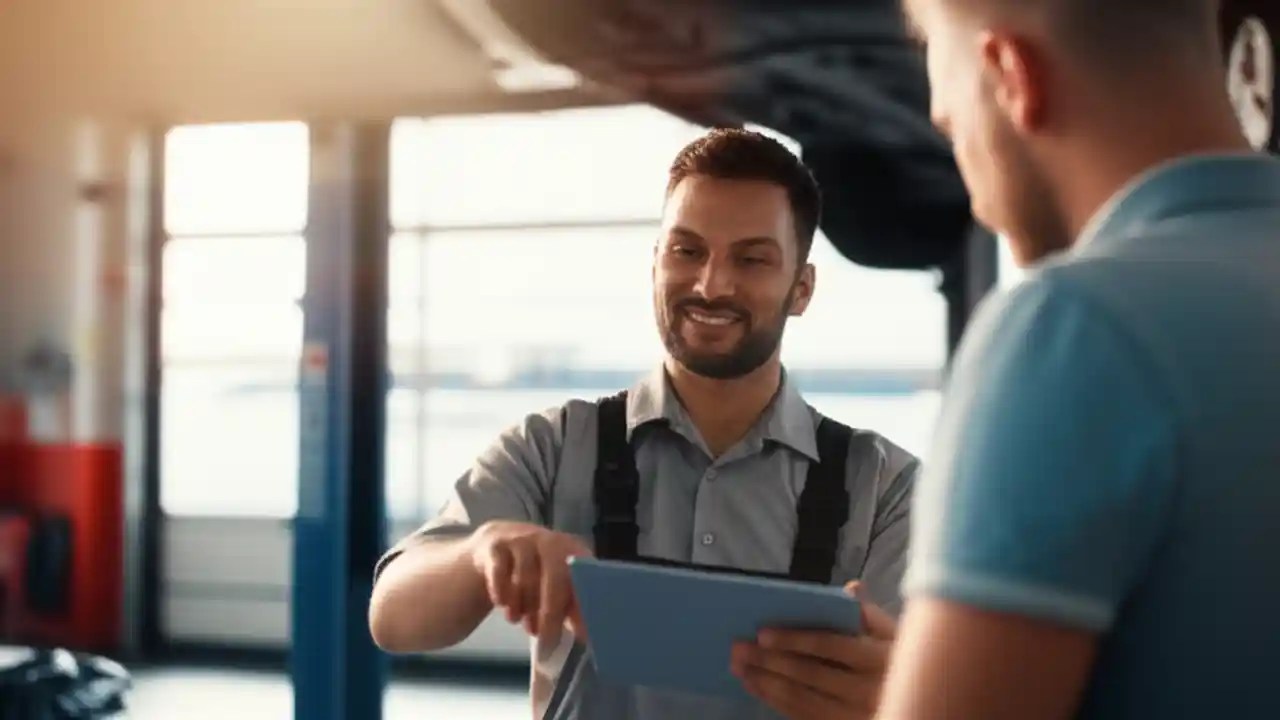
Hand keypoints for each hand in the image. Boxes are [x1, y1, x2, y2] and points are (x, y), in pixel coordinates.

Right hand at [470, 521, 592, 645]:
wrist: (496, 547)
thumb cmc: (533, 575)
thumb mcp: (556, 589)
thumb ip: (571, 608)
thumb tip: (585, 635)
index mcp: (574, 551)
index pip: (586, 573)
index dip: (584, 602)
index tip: (581, 632)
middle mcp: (550, 541)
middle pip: (555, 574)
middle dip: (550, 611)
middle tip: (545, 639)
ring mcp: (522, 540)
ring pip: (526, 575)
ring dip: (524, 604)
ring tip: (520, 621)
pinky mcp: (495, 546)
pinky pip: (500, 572)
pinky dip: (502, 592)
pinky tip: (502, 604)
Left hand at [731, 582, 897, 719]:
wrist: (918, 703)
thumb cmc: (901, 662)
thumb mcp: (897, 636)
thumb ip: (871, 615)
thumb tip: (851, 589)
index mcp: (879, 658)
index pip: (830, 645)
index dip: (795, 640)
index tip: (763, 633)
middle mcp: (867, 690)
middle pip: (809, 674)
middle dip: (769, 661)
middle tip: (738, 649)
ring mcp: (853, 714)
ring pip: (802, 698)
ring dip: (765, 682)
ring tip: (739, 667)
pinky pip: (803, 716)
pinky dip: (775, 701)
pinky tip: (757, 687)